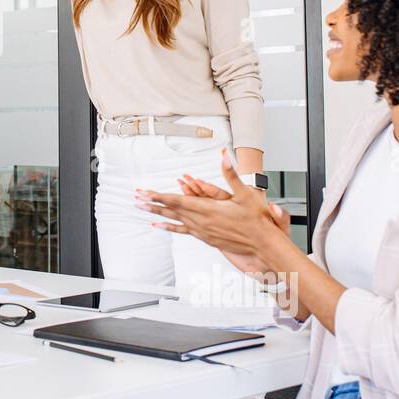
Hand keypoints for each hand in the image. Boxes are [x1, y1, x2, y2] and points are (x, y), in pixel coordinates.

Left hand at [135, 149, 282, 275]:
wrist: (262, 243)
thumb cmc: (255, 219)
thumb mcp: (245, 193)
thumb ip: (232, 173)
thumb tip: (225, 155)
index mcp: (207, 209)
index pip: (177, 201)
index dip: (159, 196)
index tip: (146, 192)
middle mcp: (201, 222)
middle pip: (171, 210)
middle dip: (152, 203)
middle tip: (137, 199)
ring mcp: (201, 231)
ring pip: (173, 221)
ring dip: (157, 214)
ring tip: (142, 209)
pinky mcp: (204, 237)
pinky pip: (181, 231)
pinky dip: (168, 227)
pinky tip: (158, 227)